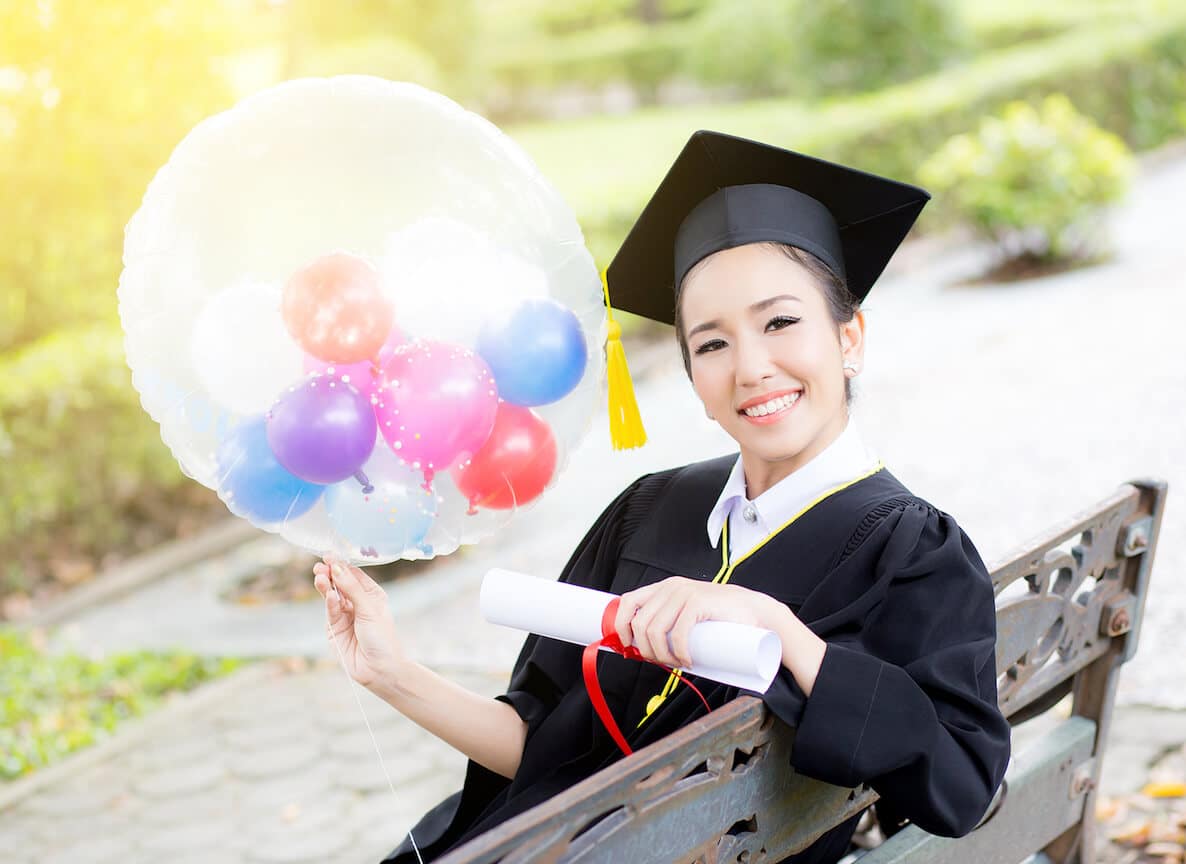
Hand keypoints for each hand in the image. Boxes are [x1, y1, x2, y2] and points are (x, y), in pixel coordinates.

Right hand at [312, 558, 405, 690]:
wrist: (379, 668)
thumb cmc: (382, 637)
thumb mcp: (369, 609)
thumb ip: (352, 588)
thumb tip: (336, 567)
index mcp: (371, 594)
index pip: (353, 574)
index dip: (341, 565)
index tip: (329, 555)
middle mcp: (357, 603)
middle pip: (340, 583)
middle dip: (330, 573)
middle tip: (320, 565)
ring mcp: (344, 615)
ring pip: (331, 596)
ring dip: (326, 585)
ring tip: (320, 576)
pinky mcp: (334, 629)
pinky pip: (330, 611)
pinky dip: (329, 602)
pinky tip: (330, 595)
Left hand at [612, 577, 782, 669]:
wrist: (754, 611)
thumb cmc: (719, 620)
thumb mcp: (687, 615)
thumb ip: (668, 622)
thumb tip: (641, 649)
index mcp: (663, 588)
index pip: (628, 602)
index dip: (621, 627)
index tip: (629, 648)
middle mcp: (670, 588)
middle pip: (640, 623)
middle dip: (645, 650)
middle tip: (662, 662)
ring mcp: (684, 593)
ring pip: (655, 631)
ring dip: (662, 655)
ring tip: (677, 663)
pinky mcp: (698, 603)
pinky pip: (677, 633)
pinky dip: (679, 653)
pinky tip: (687, 661)